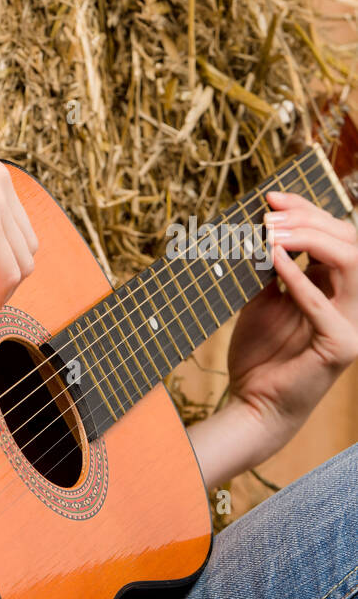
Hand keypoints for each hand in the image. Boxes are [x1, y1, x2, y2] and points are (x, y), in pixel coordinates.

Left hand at [223, 189, 357, 461]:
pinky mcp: (340, 348)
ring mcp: (351, 325)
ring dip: (310, 240)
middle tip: (269, 212)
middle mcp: (352, 302)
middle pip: (350, 242)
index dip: (307, 210)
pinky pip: (325, 307)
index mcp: (337, 286)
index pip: (337, 234)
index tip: (270, 197)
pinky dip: (299, 280)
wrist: (251, 401)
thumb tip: (261, 219)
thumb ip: (269, 262)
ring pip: (352, 264)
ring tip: (271, 233)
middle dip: (309, 219)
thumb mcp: (262, 294)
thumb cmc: (259, 350)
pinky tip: (273, 260)